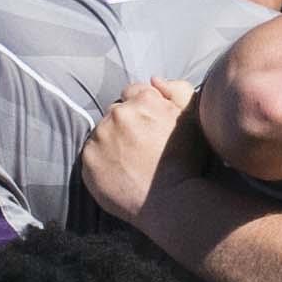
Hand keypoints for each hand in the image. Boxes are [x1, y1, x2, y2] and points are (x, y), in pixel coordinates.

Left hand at [78, 78, 188, 221]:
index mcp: (144, 99)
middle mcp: (118, 113)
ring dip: (112, 141)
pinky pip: (91, 154)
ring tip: (131, 163)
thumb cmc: (188, 161)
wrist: (172, 201)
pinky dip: (102, 160)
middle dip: (126, 124)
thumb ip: (177, 90)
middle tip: (142, 148)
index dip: (142, 110)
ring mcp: (100, 137)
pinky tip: (120, 173)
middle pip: (116, 111)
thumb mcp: (193, 117)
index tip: (149, 128)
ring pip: (102, 132)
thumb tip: (154, 80)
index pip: (133, 92)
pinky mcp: (88, 160)